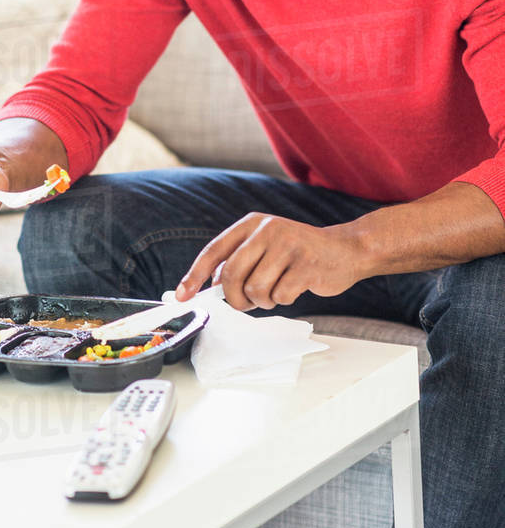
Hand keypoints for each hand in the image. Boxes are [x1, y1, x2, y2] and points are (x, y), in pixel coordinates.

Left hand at [175, 213, 365, 310]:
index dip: (194, 275)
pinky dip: (283, 300)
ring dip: (263, 301)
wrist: (345, 250)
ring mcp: (287, 246)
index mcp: (251, 223)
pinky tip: (294, 288)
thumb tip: (207, 286)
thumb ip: (239, 260)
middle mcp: (267, 229)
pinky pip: (280, 296)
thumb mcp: (265, 246)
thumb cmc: (298, 253)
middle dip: (235, 298)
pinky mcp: (306, 265)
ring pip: (255, 290)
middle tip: (246, 303)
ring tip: (276, 291)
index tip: (183, 296)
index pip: (214, 250)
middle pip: (231, 275)